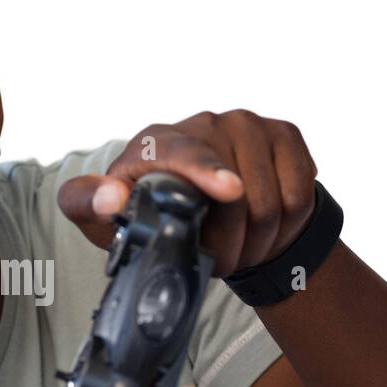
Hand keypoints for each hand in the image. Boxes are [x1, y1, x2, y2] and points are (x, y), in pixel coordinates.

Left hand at [57, 109, 319, 277]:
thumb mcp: (103, 216)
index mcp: (156, 141)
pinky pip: (301, 194)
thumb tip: (110, 197)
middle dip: (231, 244)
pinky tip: (266, 229)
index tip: (230, 192)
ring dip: (259, 242)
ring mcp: (248, 125)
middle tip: (218, 263)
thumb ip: (86, 204)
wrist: (202, 207)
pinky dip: (288, 226)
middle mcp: (204, 123)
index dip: (208, 171)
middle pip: (238, 193)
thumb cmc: (148, 212)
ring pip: (274, 200)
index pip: (186, 151)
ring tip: (239, 249)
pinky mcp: (284, 135)